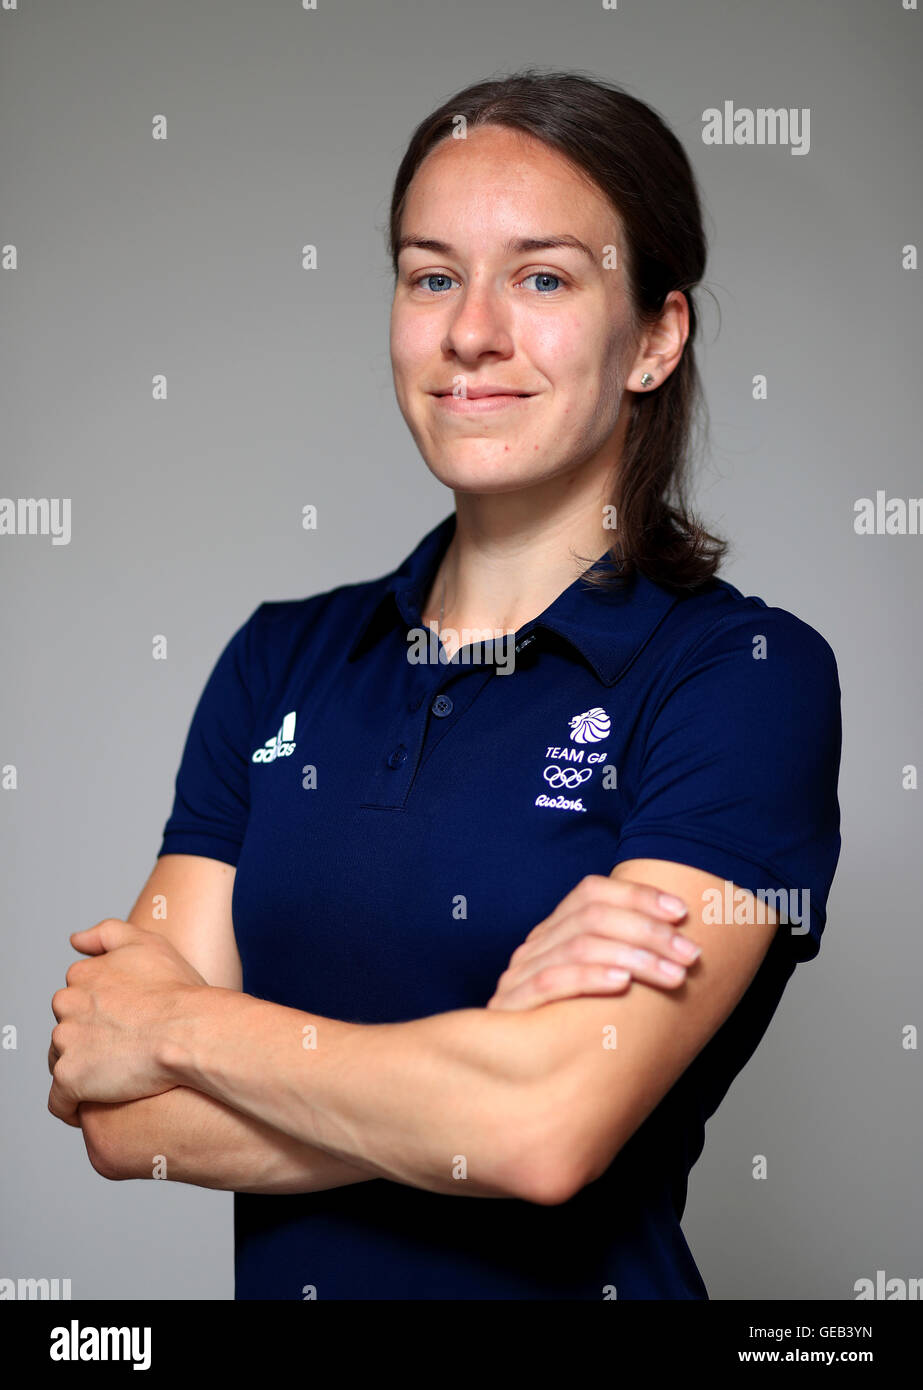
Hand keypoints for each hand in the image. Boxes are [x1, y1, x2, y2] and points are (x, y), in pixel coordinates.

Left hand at [48, 919, 206, 1126]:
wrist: (189, 1031)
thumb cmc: (177, 992)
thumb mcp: (147, 943)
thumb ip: (107, 934)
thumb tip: (76, 941)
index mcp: (82, 975)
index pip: (77, 1000)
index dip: (100, 1015)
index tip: (122, 1026)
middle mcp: (66, 1004)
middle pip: (67, 1030)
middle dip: (88, 1042)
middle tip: (124, 1052)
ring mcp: (65, 1041)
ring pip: (63, 1063)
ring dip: (84, 1071)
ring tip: (119, 1078)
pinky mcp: (70, 1078)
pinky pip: (60, 1102)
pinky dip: (74, 1107)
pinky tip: (99, 1104)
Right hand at [486, 873, 700, 1010]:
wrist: (508, 1074)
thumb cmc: (570, 1027)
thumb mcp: (597, 985)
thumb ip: (623, 957)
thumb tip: (682, 938)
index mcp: (553, 930)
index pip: (592, 891)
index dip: (638, 895)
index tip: (682, 911)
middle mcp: (535, 945)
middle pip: (593, 916)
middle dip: (650, 931)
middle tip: (691, 954)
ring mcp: (520, 973)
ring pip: (580, 946)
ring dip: (635, 956)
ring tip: (674, 976)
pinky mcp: (512, 1006)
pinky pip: (552, 982)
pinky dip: (591, 977)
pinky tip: (623, 983)